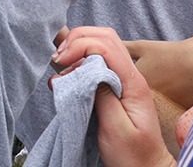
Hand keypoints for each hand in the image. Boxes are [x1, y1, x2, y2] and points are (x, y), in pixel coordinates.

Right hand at [52, 26, 178, 166]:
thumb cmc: (133, 156)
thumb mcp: (116, 129)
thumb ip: (103, 96)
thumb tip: (89, 70)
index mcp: (133, 83)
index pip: (106, 46)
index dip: (80, 46)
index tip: (61, 62)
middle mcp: (131, 76)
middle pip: (105, 37)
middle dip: (78, 41)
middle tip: (58, 59)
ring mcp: (125, 80)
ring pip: (101, 46)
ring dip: (77, 50)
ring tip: (60, 69)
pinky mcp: (117, 87)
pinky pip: (99, 63)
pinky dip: (80, 63)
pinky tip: (69, 77)